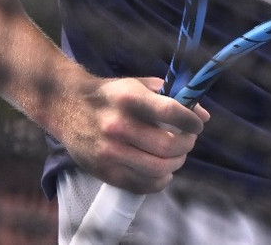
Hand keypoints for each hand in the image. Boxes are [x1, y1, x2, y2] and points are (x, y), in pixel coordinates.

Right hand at [56, 76, 209, 192]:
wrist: (67, 106)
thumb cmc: (111, 94)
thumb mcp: (138, 85)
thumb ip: (171, 97)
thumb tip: (203, 115)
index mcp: (130, 98)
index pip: (170, 112)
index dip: (191, 121)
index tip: (197, 124)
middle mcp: (118, 125)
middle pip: (167, 146)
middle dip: (186, 145)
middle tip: (188, 141)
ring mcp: (109, 151)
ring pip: (157, 169)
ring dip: (176, 164)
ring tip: (176, 157)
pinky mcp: (103, 171)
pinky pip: (141, 185)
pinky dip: (159, 182)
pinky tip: (162, 173)